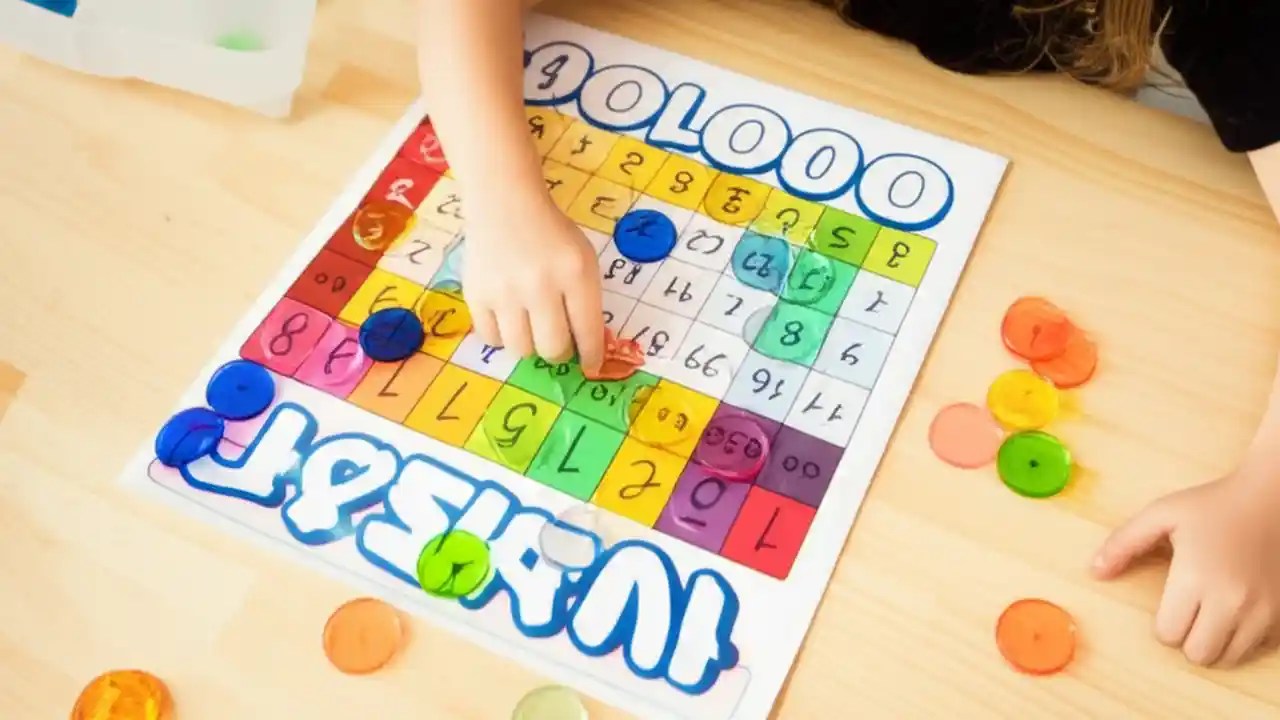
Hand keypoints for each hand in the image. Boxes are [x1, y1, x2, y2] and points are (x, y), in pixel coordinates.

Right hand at [461, 188, 604, 371]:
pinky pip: (491, 338)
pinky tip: (508, 317)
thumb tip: (587, 349)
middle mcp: (539, 285)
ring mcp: (504, 292)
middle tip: (558, 341)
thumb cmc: (551, 235)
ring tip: (531, 326)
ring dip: (530, 345)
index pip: (588, 333)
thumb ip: (588, 302)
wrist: (505, 204)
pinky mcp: (476, 294)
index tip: (590, 365)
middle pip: (553, 349)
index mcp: (575, 274)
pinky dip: (502, 335)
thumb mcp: (582, 260)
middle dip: (560, 352)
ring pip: (521, 350)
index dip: (592, 356)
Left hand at [1091, 465, 1279, 666]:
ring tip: (1211, 613)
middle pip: (1198, 653)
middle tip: (1188, 611)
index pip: (1169, 634)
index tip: (1169, 602)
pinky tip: (1237, 613)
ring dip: (1214, 642)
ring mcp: (1262, 610)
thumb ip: (1124, 543)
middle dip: (1186, 637)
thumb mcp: (1161, 514)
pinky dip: (1243, 639)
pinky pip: (1256, 649)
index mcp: (1196, 577)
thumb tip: (1095, 572)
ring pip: (1228, 658)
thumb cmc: (1211, 506)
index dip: (1162, 623)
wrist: (1271, 500)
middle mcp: (1232, 600)